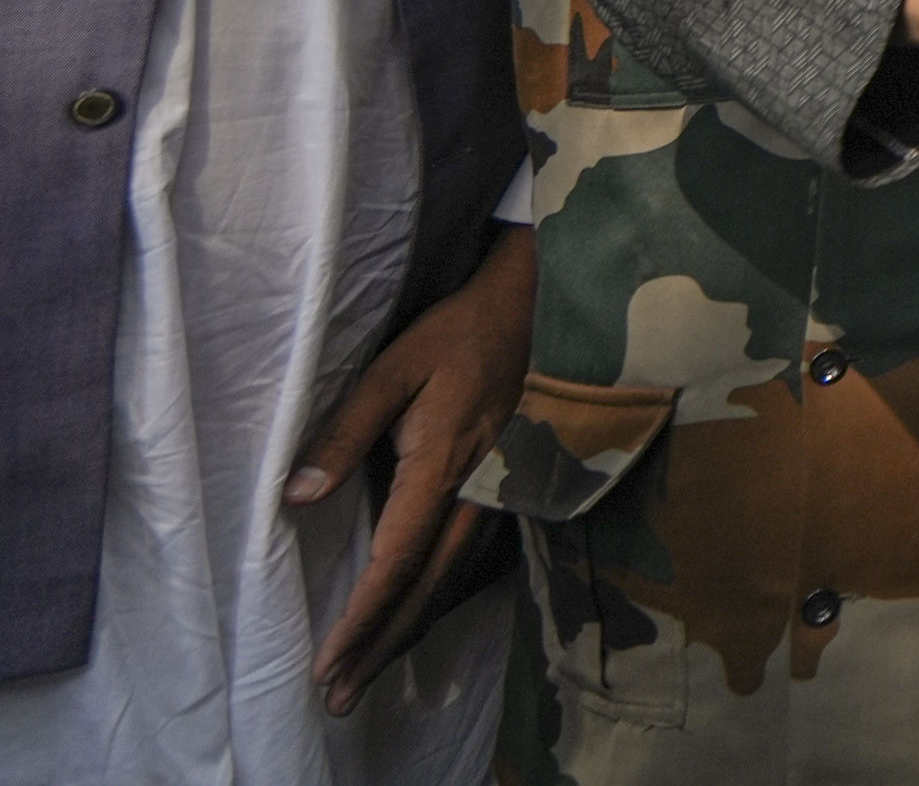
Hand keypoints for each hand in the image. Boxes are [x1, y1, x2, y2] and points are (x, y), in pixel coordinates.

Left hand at [288, 222, 529, 714]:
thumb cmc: (458, 333)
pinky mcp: (512, 489)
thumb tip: (297, 497)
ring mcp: (503, 493)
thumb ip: (345, 432)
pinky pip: (474, 563)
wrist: (533, 306)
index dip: (363, 616)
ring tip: (371, 676)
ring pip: (454, 582)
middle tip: (339, 698)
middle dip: (381, 646)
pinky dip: (442, 602)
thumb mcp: (392, 368)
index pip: (397, 560)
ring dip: (410, 632)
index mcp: (443, 463)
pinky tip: (422, 621)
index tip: (328, 660)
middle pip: (427, 588)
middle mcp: (479, 490)